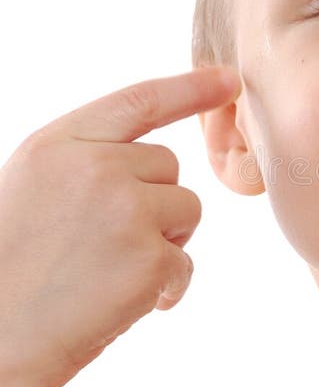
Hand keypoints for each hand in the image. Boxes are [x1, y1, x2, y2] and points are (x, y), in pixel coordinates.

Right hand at [0, 66, 240, 386]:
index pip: (137, 102)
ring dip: (164, 242)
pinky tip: (119, 305)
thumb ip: (84, 165)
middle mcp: (95, 167)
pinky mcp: (151, 258)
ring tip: (110, 273)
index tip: (228, 80)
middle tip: (110, 245)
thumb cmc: (7, 275)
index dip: (188, 88)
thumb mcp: (30, 191)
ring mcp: (127, 210)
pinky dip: (164, 289)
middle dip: (155, 201)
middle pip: (168, 165)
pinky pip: (185, 263)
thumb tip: (155, 162)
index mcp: (57, 145)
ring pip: (186, 209)